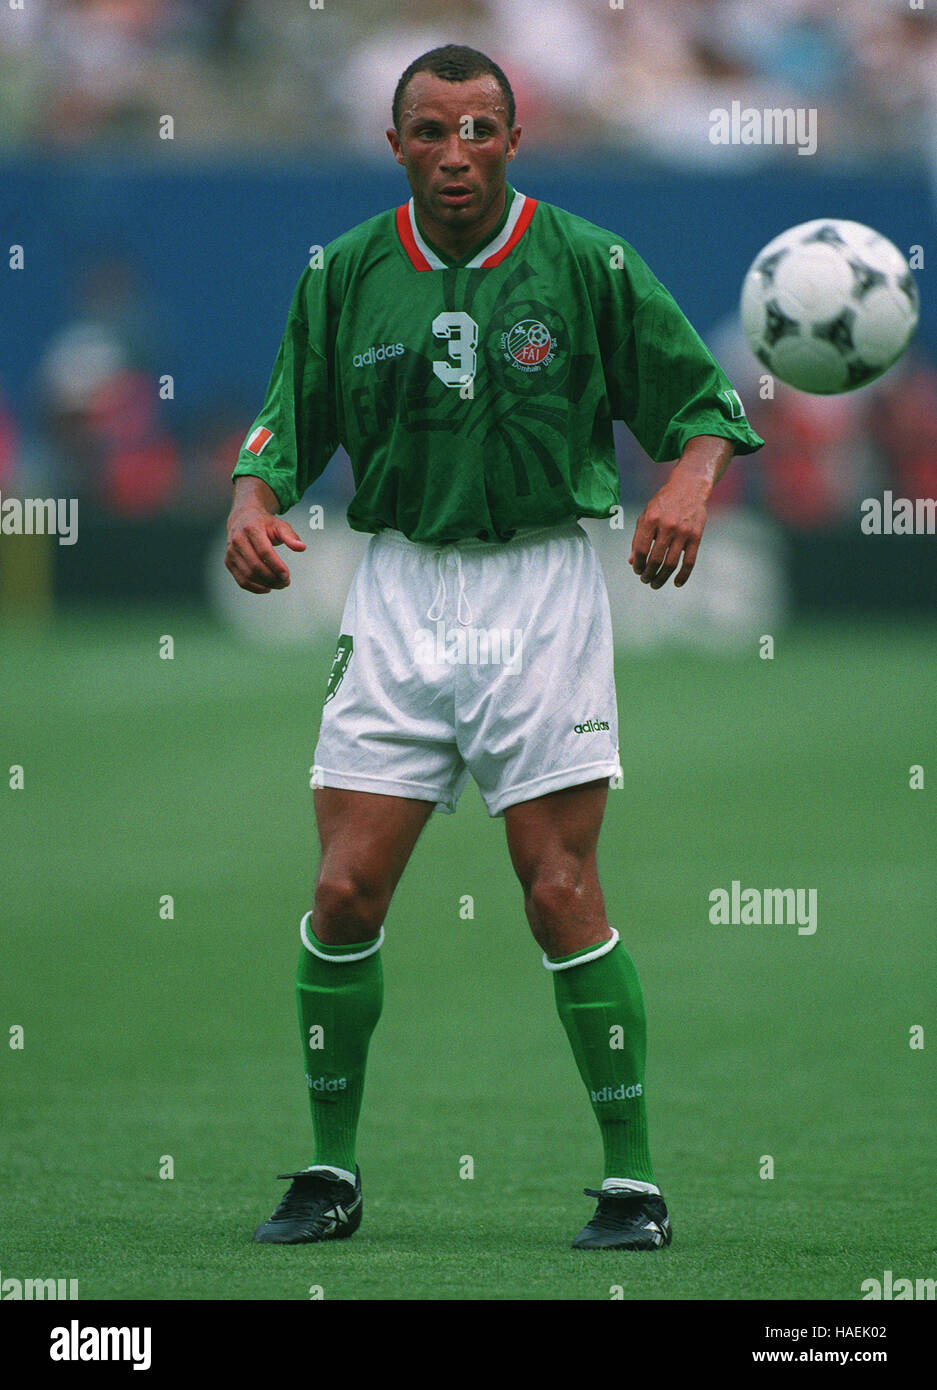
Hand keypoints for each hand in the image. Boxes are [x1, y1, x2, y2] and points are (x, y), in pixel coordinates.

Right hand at [225, 503, 305, 592]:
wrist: (243, 519)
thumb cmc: (263, 523)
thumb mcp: (279, 525)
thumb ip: (290, 537)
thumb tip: (301, 547)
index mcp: (252, 529)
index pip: (264, 552)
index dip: (277, 566)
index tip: (287, 575)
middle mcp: (238, 540)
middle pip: (256, 566)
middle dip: (273, 578)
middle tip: (285, 582)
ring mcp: (231, 552)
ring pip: (248, 576)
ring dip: (266, 584)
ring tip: (279, 585)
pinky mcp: (228, 562)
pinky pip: (241, 581)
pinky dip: (255, 588)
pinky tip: (267, 588)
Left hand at [629, 436, 731, 589]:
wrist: (689, 487)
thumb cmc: (663, 503)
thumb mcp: (646, 515)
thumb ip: (638, 538)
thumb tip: (632, 561)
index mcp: (651, 519)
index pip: (641, 550)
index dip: (637, 564)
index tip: (636, 570)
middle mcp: (667, 526)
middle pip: (655, 559)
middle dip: (648, 574)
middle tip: (645, 580)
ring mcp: (683, 532)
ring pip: (671, 563)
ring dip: (661, 578)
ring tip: (655, 584)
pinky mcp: (696, 536)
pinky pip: (690, 562)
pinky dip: (683, 575)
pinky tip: (676, 583)